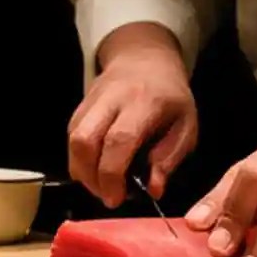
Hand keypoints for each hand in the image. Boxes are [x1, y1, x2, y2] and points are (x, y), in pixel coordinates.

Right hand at [68, 23, 198, 206]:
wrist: (145, 58)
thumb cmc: (170, 98)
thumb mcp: (186, 127)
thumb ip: (169, 159)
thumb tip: (153, 190)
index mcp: (144, 102)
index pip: (118, 140)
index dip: (112, 174)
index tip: (116, 199)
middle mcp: (112, 97)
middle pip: (84, 139)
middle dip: (90, 176)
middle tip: (106, 196)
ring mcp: (92, 99)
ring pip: (72, 138)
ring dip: (82, 170)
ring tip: (101, 186)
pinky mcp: (80, 104)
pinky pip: (71, 135)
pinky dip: (78, 158)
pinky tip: (94, 170)